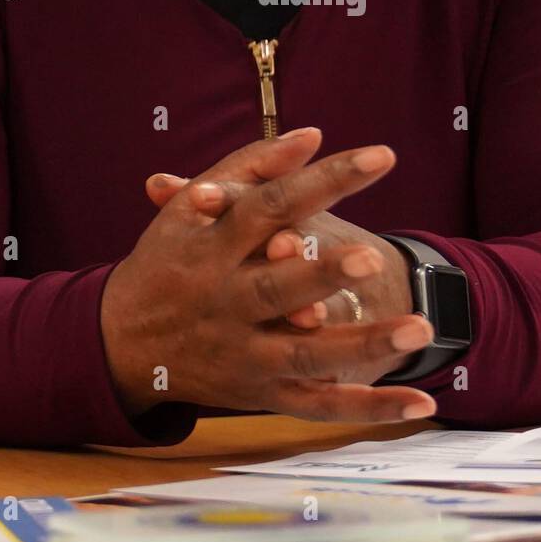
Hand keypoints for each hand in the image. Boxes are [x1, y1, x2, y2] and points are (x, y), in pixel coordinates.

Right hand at [102, 129, 435, 423]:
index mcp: (212, 249)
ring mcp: (245, 355)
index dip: (324, 181)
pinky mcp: (262, 395)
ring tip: (418, 328)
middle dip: (322, 275)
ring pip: (306, 355)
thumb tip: (313, 134)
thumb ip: (252, 167)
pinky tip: (421, 400)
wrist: (119, 345)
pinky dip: (370, 407)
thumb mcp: (189, 209)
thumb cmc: (167, 263)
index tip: (380, 157)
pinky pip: (321, 406)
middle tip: (372, 257)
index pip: (271, 206)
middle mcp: (227, 303)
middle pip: (276, 288)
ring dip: (363, 344)